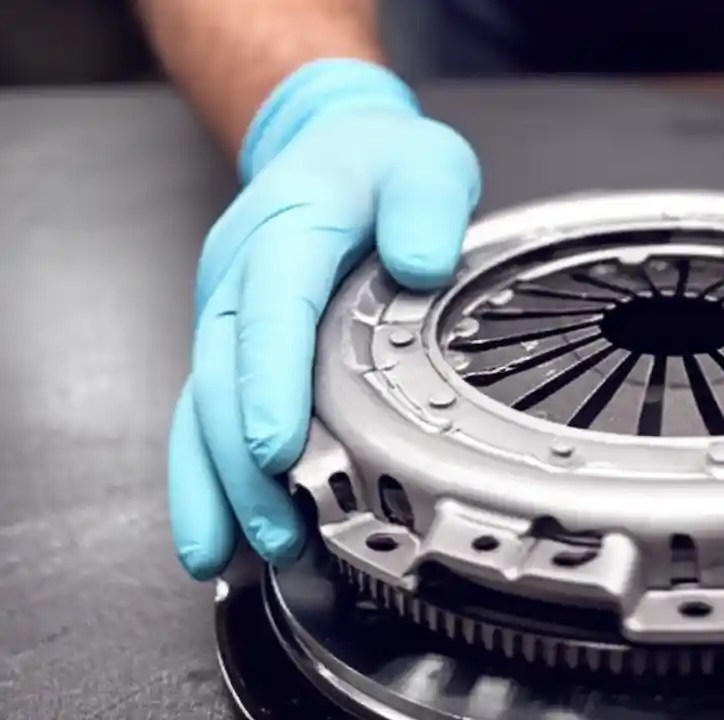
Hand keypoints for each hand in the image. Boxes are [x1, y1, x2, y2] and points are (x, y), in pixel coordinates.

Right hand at [168, 60, 480, 578]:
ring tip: (239, 550)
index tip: (276, 446)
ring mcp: (228, 313)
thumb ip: (426, 205)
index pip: (274, 305)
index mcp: (290, 225)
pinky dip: (207, 476)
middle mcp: (242, 274)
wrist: (335, 153)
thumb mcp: (424, 164)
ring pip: (202, 404)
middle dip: (241, 459)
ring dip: (217, 483)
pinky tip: (218, 534)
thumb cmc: (378, 167)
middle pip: (225, 371)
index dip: (271, 380)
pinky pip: (205, 414)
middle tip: (276, 527)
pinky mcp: (232, 345)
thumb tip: (422, 261)